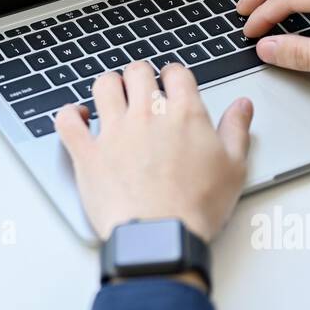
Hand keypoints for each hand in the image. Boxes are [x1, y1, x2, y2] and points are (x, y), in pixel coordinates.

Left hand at [55, 61, 253, 242]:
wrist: (160, 237)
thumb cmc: (197, 207)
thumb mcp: (234, 168)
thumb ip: (236, 130)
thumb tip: (242, 106)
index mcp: (184, 114)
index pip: (176, 73)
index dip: (175, 75)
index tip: (173, 85)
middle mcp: (146, 114)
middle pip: (138, 72)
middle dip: (141, 76)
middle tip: (143, 90)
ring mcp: (114, 131)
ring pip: (103, 85)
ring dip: (108, 86)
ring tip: (112, 97)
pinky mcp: (88, 153)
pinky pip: (67, 121)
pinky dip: (69, 115)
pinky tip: (78, 117)